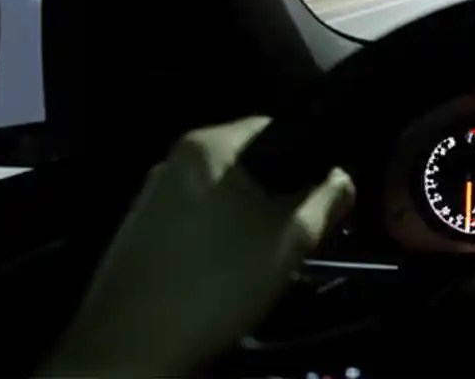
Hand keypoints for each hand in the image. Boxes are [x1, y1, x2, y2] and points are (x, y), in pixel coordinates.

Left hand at [41, 116, 354, 377]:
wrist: (130, 346)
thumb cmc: (218, 280)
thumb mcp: (290, 241)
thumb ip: (326, 201)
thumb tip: (343, 179)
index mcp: (208, 146)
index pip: (275, 128)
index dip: (310, 158)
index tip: (323, 196)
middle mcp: (173, 159)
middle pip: (247, 164)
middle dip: (276, 195)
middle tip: (297, 233)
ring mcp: (149, 195)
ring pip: (220, 196)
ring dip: (246, 220)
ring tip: (262, 258)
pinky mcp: (137, 231)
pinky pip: (193, 220)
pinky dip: (215, 238)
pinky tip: (224, 273)